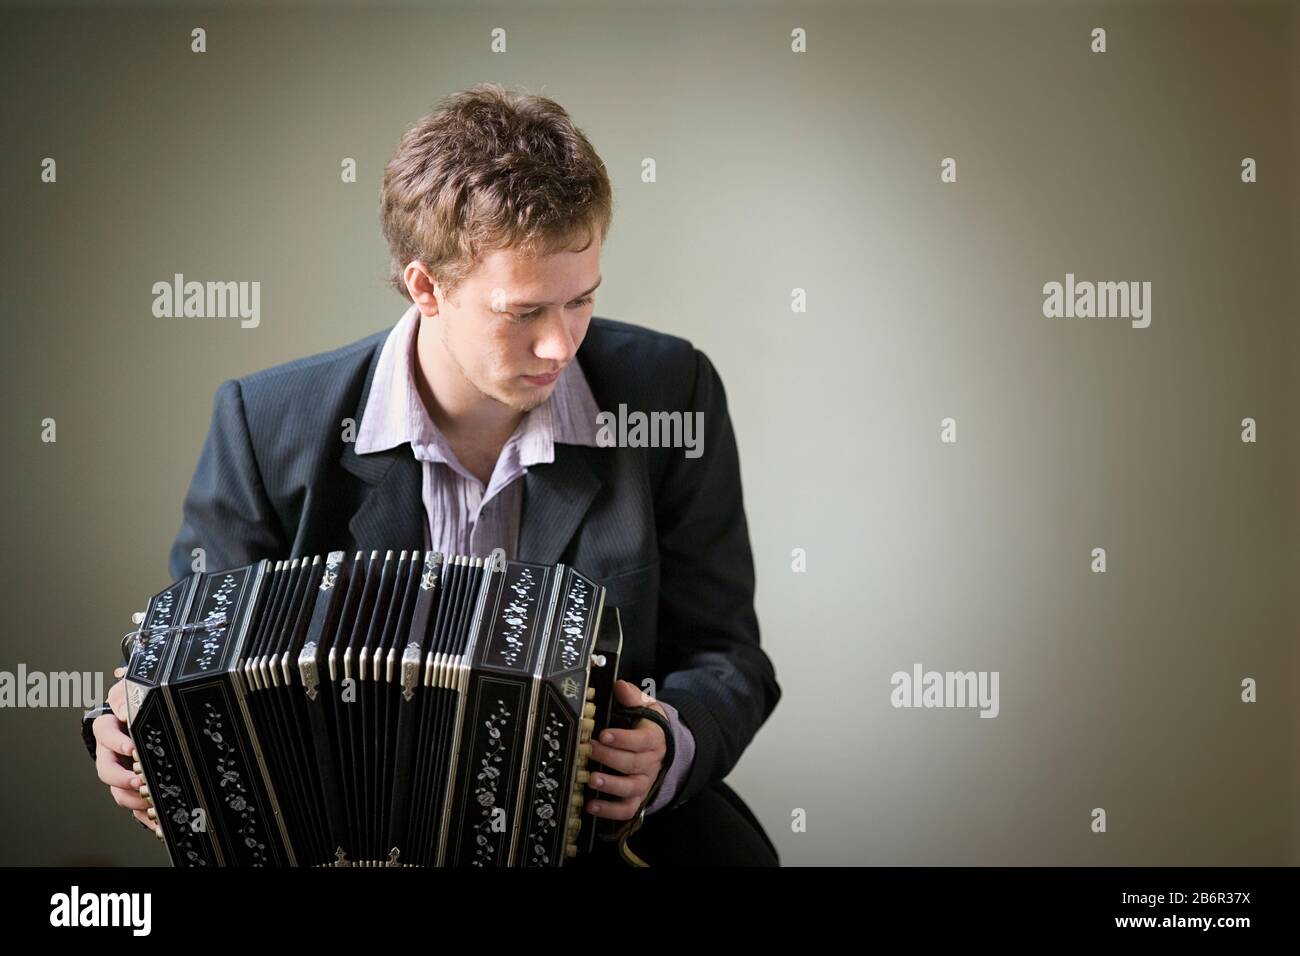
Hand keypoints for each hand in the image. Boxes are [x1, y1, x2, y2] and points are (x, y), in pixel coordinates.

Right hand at [93, 668, 157, 834]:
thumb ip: (129, 684)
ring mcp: (120, 772)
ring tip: (148, 802)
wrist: (149, 715)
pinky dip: (145, 816)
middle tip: (139, 780)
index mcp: (110, 728)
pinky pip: (135, 807)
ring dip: (131, 799)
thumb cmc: (141, 701)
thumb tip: (121, 682)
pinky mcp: (133, 789)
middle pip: (105, 770)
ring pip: (117, 792)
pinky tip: (158, 822)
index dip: (117, 741)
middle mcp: (111, 752)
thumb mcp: (136, 687)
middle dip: (120, 778)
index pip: (105, 732)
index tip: (133, 745)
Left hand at [586, 680, 666, 821]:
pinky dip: (610, 811)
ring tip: (591, 779)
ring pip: (631, 788)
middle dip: (609, 758)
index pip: (642, 741)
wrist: (661, 747)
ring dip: (610, 785)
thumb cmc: (646, 725)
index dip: (623, 739)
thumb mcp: (645, 706)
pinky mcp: (636, 798)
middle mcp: (651, 763)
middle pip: (633, 764)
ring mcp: (644, 782)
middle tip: (589, 749)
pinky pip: (627, 809)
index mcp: (654, 739)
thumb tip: (619, 685)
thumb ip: (632, 696)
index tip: (604, 734)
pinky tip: (591, 806)